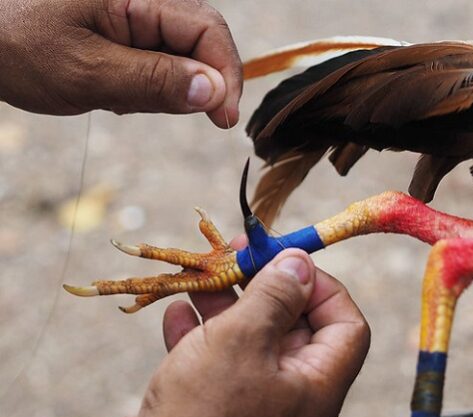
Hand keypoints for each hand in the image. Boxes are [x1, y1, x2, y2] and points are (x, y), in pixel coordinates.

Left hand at [0, 0, 241, 127]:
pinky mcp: (125, 32)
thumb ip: (154, 82)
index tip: (224, 121)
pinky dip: (144, 86)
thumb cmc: (18, 47)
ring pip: (180, 57)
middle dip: (190, 85)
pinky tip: (111, 91)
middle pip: (200, 43)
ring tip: (116, 98)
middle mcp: (144, 0)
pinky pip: (157, 62)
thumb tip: (214, 92)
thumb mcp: (87, 72)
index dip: (225, 75)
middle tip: (152, 110)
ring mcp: (134, 16)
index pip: (209, 29)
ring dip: (163, 89)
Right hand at [107, 246, 370, 416]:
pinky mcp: (216, 407)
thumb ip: (275, 296)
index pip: (345, 325)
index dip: (322, 287)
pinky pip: (216, 360)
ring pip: (251, 339)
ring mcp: (254, 401)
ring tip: (202, 275)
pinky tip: (177, 310)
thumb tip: (300, 261)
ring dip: (227, 304)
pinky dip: (200, 333)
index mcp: (317, 384)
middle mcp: (293, 393)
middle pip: (295, 325)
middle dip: (266, 286)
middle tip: (238, 253)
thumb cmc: (203, 410)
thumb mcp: (243, 340)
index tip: (288, 260)